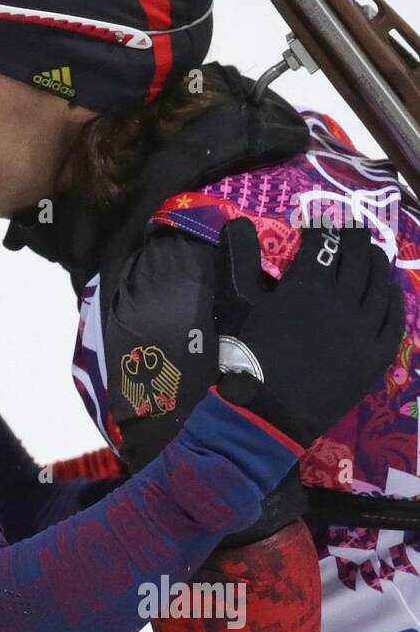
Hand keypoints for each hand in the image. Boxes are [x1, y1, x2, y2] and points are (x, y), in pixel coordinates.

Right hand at [214, 219, 402, 447]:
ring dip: (378, 262)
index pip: (324, 243)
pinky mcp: (376, 354)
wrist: (268, 411)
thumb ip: (239, 257)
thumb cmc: (248, 354)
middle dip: (354, 239)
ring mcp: (365, 328)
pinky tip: (392, 291)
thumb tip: (239, 220)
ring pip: (380, 284)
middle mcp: (344, 299)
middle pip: (358, 257)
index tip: (318, 225)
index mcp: (309, 283)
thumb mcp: (236, 302)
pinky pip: (394, 320)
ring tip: (374, 253)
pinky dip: (395, 300)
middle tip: (351, 232)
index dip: (321, 229)